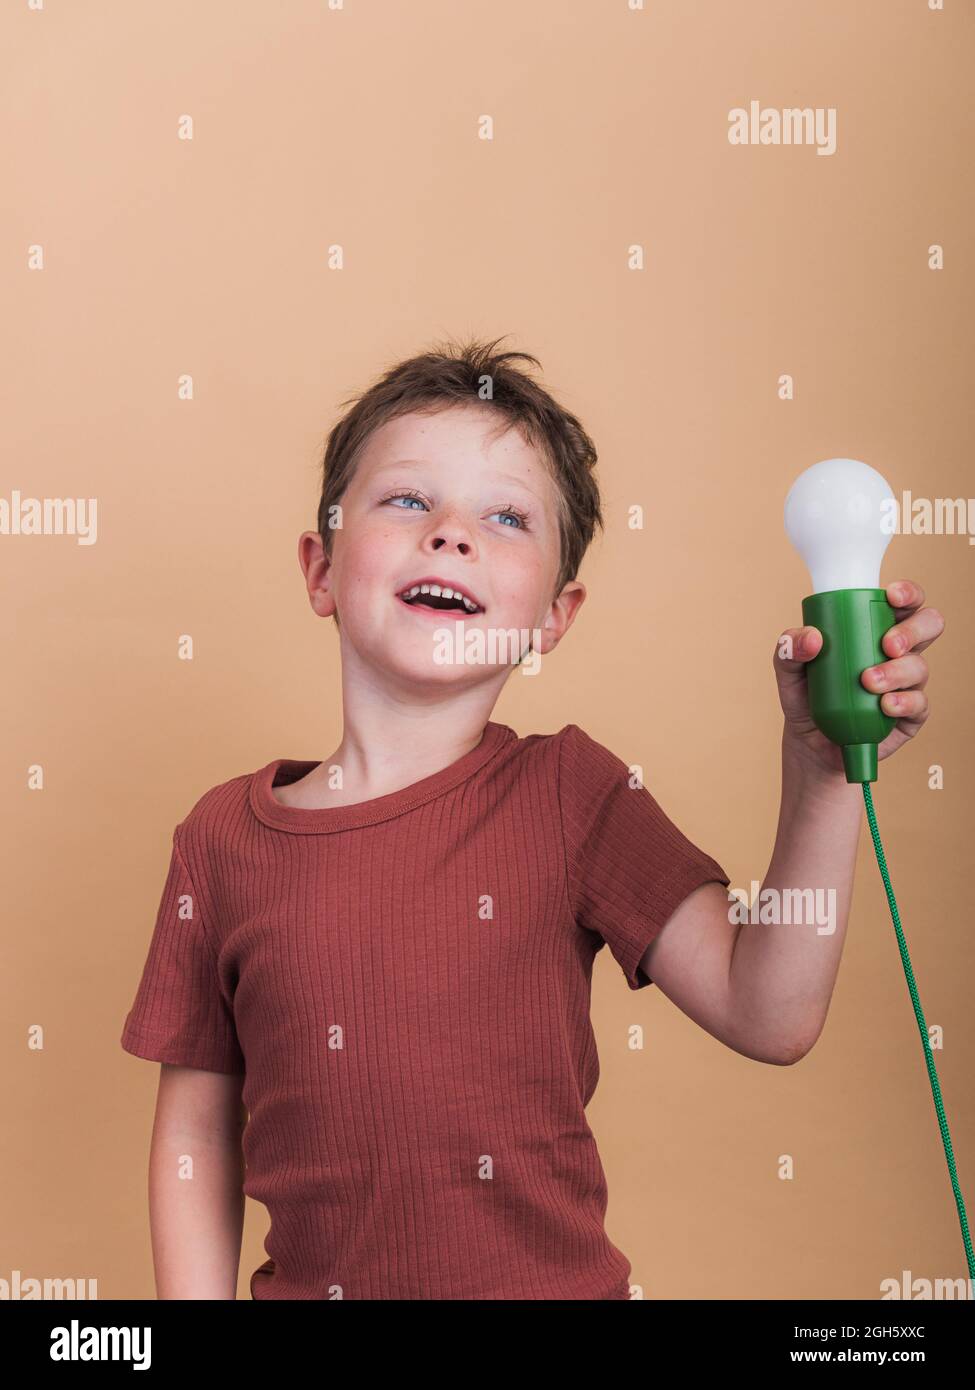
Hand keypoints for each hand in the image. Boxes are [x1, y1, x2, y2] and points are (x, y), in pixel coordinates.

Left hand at [774, 580, 944, 776]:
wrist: (810, 744)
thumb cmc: (806, 697)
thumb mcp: (788, 670)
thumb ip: (789, 648)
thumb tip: (813, 638)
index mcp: (874, 629)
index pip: (903, 602)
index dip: (907, 593)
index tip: (891, 596)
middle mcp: (898, 652)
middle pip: (928, 626)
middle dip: (912, 630)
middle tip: (886, 645)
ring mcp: (908, 683)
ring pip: (920, 666)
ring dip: (897, 671)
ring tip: (868, 682)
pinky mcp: (911, 714)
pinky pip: (920, 703)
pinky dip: (903, 702)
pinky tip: (885, 705)